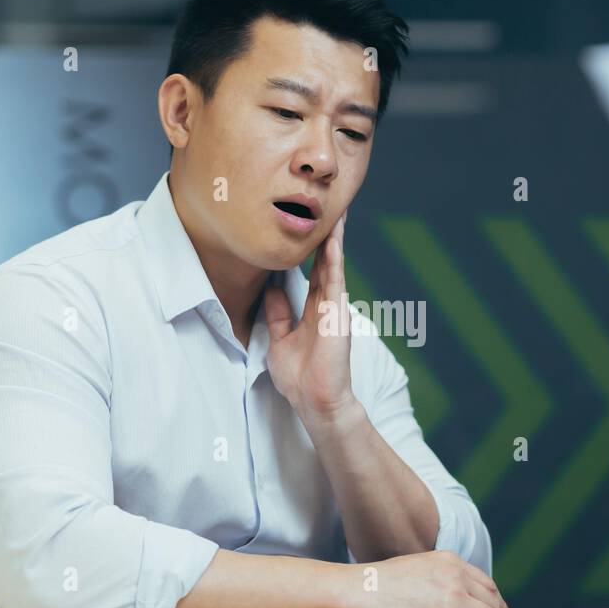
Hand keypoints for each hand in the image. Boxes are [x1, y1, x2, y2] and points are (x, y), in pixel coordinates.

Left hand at [264, 214, 356, 424]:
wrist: (315, 401)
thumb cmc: (300, 377)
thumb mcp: (279, 339)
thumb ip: (278, 313)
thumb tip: (270, 287)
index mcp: (313, 310)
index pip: (311, 271)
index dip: (310, 248)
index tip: (306, 224)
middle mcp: (326, 305)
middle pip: (325, 262)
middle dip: (326, 235)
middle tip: (327, 206)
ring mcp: (334, 308)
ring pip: (333, 266)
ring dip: (334, 239)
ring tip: (335, 212)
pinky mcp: (337, 315)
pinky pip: (334, 282)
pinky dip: (333, 260)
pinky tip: (332, 240)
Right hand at [341, 550, 509, 607]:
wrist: (362, 589)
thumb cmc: (383, 582)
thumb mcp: (421, 565)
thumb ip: (445, 576)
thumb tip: (463, 597)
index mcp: (451, 561)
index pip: (487, 583)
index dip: (494, 600)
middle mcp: (456, 576)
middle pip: (492, 600)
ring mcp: (452, 596)